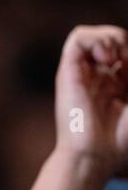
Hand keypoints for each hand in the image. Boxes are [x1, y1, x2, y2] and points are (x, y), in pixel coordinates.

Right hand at [53, 26, 127, 178]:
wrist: (97, 155)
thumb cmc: (122, 138)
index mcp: (116, 84)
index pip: (124, 52)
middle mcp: (97, 76)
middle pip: (109, 40)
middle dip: (125, 44)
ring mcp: (81, 73)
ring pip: (92, 34)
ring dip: (111, 39)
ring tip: (116, 58)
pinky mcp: (68, 71)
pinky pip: (78, 37)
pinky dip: (96, 41)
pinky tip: (105, 59)